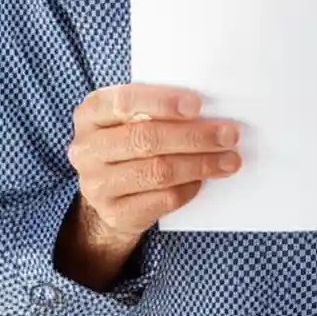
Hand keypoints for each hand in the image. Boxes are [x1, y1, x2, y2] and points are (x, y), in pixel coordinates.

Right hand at [68, 84, 241, 242]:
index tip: (197, 105)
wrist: (107, 190)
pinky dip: (189, 188)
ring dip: (200, 164)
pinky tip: (204, 179)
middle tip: (228, 135)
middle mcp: (87, 149)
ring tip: (229, 159)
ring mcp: (97, 185)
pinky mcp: (115, 214)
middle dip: (193, 136)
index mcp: (90, 113)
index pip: (124, 101)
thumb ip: (155, 109)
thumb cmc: (127, 141)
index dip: (163, 102)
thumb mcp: (129, 117)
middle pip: (146, 139)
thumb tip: (208, 110)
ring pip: (158, 172)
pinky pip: (162, 200)